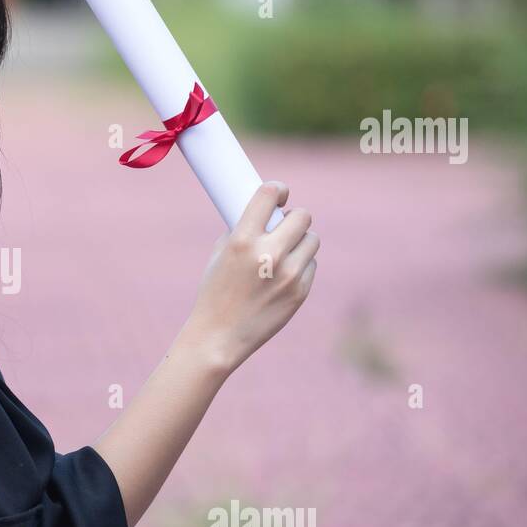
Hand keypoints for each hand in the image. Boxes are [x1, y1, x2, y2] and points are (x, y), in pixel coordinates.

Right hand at [181, 181, 318, 373]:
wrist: (218, 337)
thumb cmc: (214, 292)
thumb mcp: (219, 255)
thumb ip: (243, 230)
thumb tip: (267, 212)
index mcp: (241, 240)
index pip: (269, 194)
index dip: (277, 189)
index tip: (278, 194)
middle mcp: (268, 254)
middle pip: (302, 216)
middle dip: (293, 218)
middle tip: (284, 226)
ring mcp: (288, 275)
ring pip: (312, 239)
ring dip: (300, 241)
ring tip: (284, 253)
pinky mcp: (300, 292)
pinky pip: (311, 265)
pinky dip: (301, 266)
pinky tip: (283, 277)